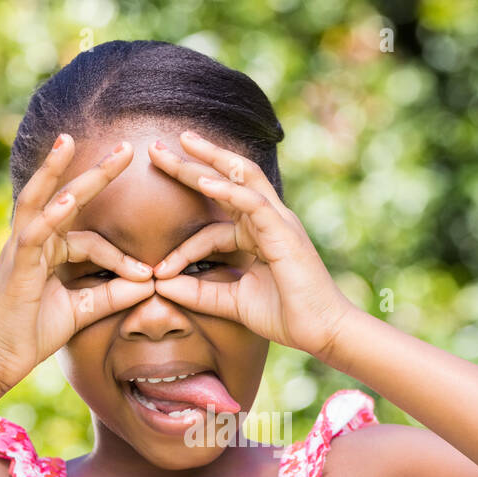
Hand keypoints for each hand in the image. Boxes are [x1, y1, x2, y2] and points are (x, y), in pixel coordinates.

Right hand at [0, 135, 156, 394]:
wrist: (0, 360)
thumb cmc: (33, 333)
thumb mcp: (83, 310)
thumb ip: (113, 295)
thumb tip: (150, 283)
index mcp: (49, 250)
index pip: (92, 242)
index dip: (122, 259)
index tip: (149, 276)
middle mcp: (33, 241)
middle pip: (66, 197)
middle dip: (96, 172)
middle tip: (126, 147)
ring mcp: (20, 249)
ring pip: (40, 201)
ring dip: (56, 170)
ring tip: (70, 141)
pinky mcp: (15, 264)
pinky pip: (33, 233)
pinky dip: (50, 215)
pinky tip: (66, 200)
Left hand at [146, 130, 354, 361]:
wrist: (321, 331)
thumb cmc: (285, 315)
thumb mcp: (232, 303)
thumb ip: (199, 293)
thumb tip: (160, 285)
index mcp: (256, 236)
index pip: (211, 230)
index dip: (181, 249)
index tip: (156, 272)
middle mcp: (267, 221)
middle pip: (226, 181)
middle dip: (192, 163)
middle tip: (158, 147)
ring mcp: (278, 222)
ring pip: (242, 178)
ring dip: (211, 159)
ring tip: (183, 143)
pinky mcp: (285, 232)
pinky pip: (254, 203)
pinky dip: (230, 191)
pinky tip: (205, 183)